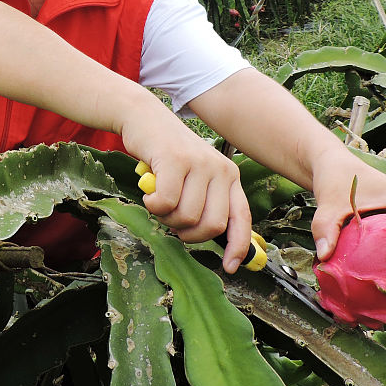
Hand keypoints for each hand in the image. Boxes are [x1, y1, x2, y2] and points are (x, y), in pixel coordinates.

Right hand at [123, 114, 252, 271]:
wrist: (144, 118)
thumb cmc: (167, 154)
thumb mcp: (195, 176)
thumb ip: (205, 201)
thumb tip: (210, 236)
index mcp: (229, 176)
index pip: (242, 218)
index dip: (237, 247)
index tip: (228, 266)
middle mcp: (220, 169)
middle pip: (212, 225)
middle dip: (189, 234)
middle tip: (173, 222)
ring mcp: (199, 164)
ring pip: (187, 216)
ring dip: (167, 218)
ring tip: (159, 201)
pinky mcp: (176, 160)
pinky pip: (166, 202)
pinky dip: (153, 205)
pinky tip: (149, 193)